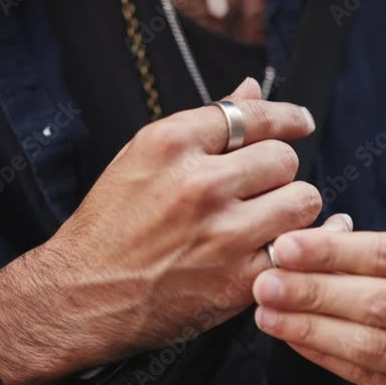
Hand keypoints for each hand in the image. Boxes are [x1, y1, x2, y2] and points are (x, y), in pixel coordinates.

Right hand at [0, 79, 322, 384]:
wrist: (83, 294)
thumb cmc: (108, 227)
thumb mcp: (141, 158)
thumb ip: (203, 124)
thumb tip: (250, 90)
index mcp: (172, 144)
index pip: (254, 115)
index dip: (286, 117)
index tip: (300, 122)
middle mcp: (200, 184)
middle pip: (284, 159)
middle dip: (278, 171)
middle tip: (261, 188)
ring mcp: (223, 234)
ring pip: (302, 201)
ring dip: (291, 209)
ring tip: (266, 220)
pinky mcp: (238, 280)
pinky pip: (296, 251)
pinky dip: (292, 250)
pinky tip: (275, 250)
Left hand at [251, 230, 385, 384]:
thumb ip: (357, 255)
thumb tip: (292, 250)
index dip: (335, 251)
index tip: (285, 248)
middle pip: (383, 301)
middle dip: (316, 292)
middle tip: (266, 285)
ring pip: (373, 344)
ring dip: (312, 328)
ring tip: (269, 314)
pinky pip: (368, 377)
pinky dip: (324, 355)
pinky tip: (292, 338)